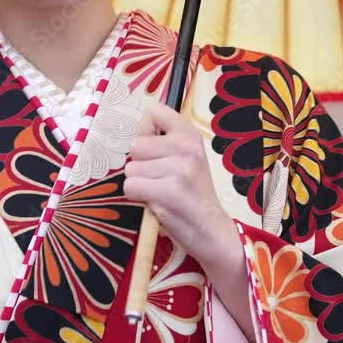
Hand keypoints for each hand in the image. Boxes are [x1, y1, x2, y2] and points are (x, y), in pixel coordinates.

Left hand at [123, 102, 239, 273]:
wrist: (212, 230)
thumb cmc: (193, 192)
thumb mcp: (187, 157)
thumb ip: (164, 140)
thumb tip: (136, 133)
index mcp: (190, 135)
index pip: (153, 112)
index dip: (145, 132)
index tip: (155, 150)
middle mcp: (186, 148)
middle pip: (135, 145)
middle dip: (140, 164)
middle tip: (160, 178)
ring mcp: (178, 170)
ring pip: (131, 169)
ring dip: (140, 184)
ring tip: (161, 192)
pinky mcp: (168, 192)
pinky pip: (130, 187)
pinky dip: (138, 198)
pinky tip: (157, 202)